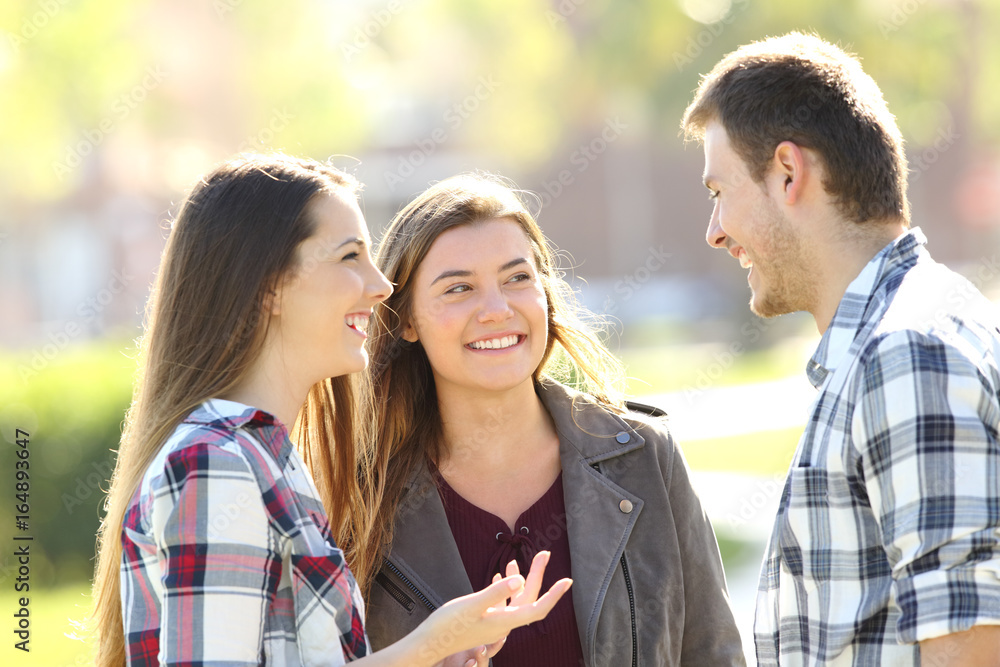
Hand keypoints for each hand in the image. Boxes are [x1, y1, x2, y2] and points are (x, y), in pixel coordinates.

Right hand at [415, 550, 570, 664]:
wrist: (430, 644)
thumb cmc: (448, 626)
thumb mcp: (471, 605)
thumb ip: (495, 593)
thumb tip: (520, 580)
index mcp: (505, 621)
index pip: (537, 608)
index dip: (554, 595)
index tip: (568, 581)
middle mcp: (503, 624)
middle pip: (528, 598)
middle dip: (537, 575)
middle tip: (544, 554)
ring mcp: (494, 623)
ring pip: (514, 599)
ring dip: (519, 579)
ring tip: (515, 559)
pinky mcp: (484, 621)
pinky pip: (501, 603)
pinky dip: (503, 587)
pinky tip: (496, 575)